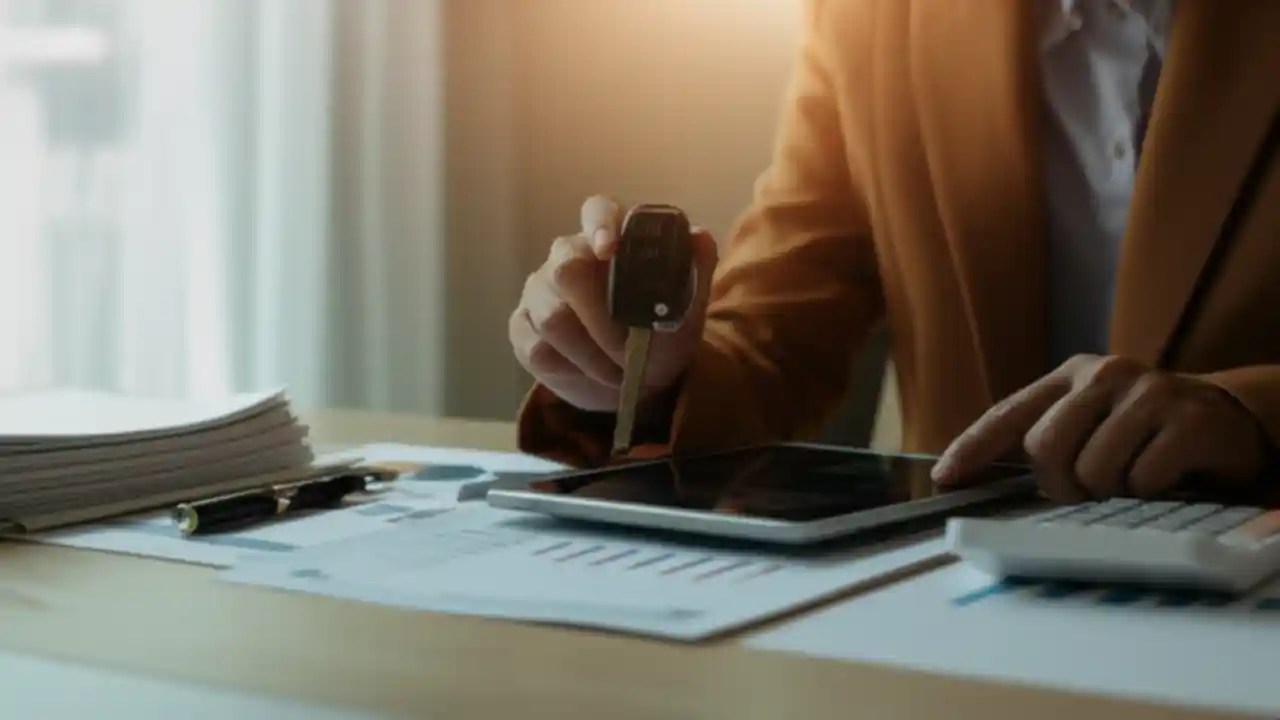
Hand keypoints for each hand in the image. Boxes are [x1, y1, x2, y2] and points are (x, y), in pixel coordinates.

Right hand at [509, 195, 718, 412]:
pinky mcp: (523, 328)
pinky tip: (594, 378)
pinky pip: (539, 349)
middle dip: (603, 319)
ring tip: (620, 372)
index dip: (600, 225)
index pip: (597, 211)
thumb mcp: (687, 309)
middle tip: (630, 350)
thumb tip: (699, 237)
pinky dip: (573, 372)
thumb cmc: (662, 336)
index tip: (611, 250)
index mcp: (610, 241)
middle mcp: (568, 257)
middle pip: (567, 269)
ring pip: (553, 318)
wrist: (640, 382)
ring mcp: (540, 292)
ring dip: (592, 355)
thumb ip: (695, 271)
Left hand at [932, 354, 1269, 500]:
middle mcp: (1104, 374)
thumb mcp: (1092, 423)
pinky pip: (1140, 481)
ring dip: (1108, 492)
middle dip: (1061, 484)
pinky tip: (1165, 474)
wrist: (1230, 419)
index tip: (945, 479)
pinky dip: (1148, 492)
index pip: (1008, 413)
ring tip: (1131, 478)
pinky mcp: (1187, 419)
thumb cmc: (1145, 431)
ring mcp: (1148, 392)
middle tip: (1089, 489)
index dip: (972, 448)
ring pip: (1092, 470)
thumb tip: (981, 479)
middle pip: (1045, 448)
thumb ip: (1047, 440)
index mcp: (1071, 375)